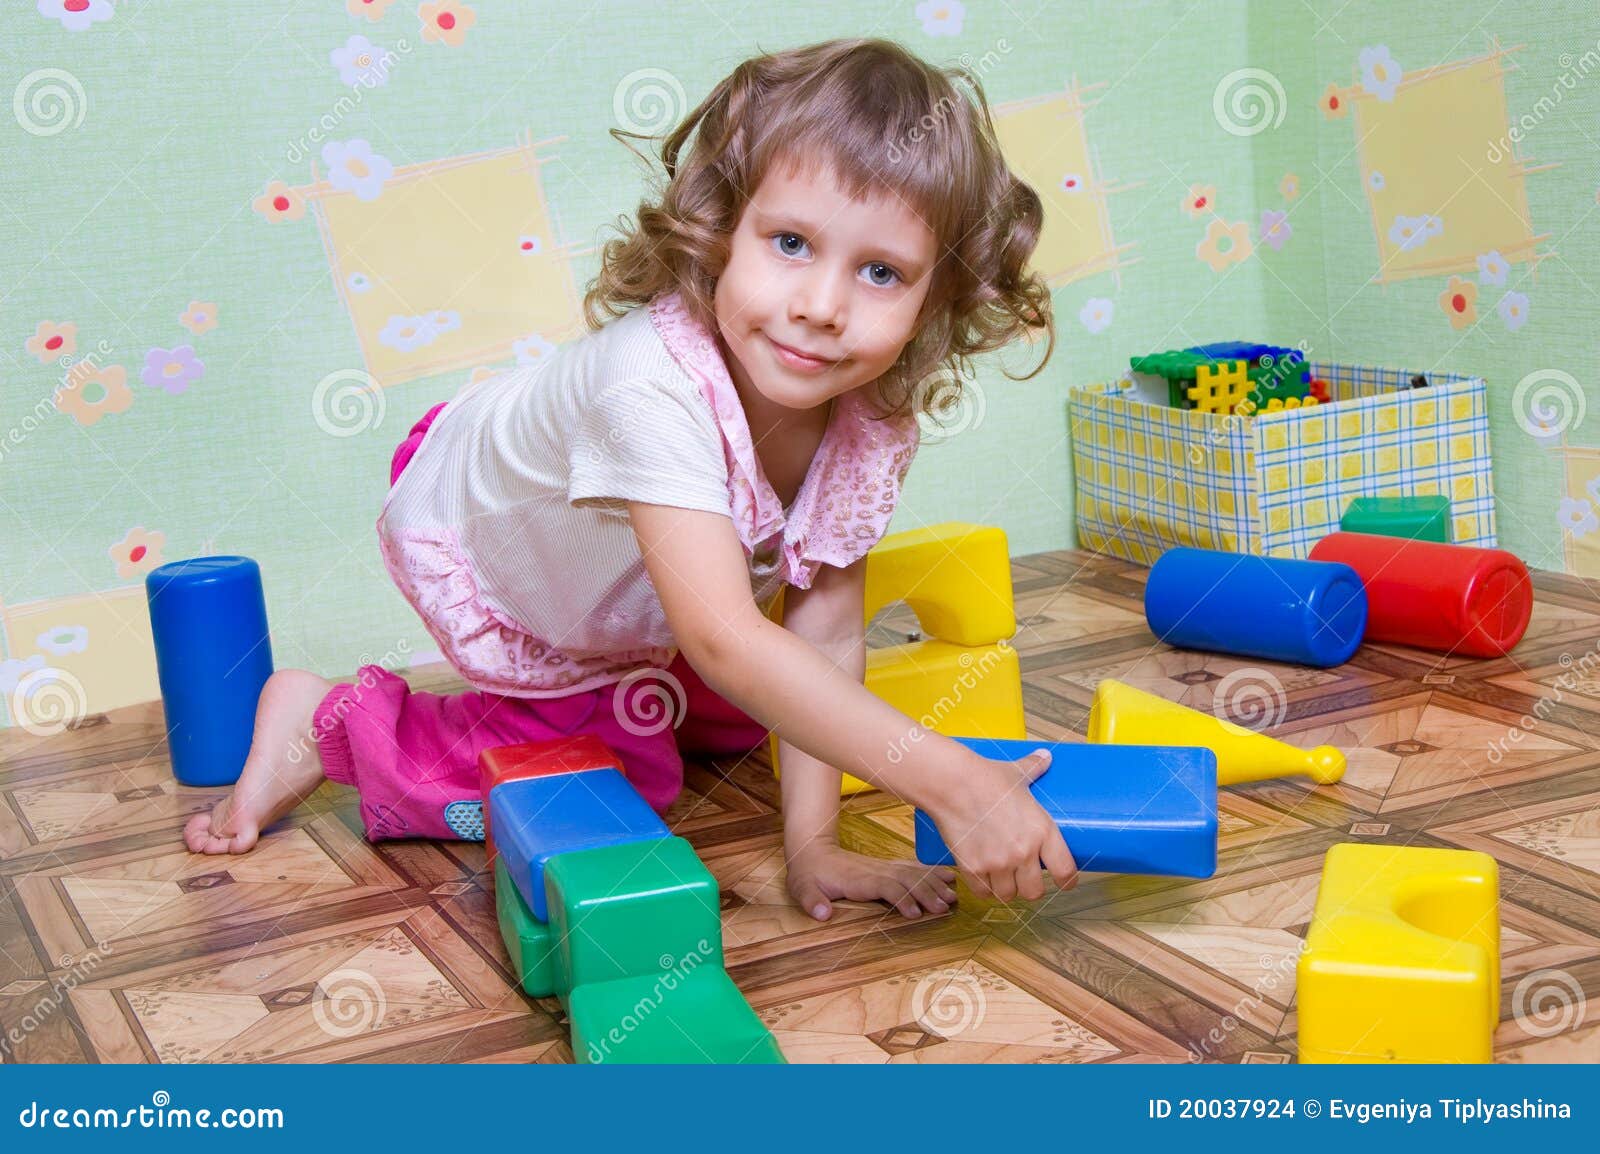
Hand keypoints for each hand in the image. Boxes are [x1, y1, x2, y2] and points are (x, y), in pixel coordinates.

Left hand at [786, 841, 958, 921]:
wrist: (813, 850)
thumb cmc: (808, 874)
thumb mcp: (802, 888)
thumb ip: (811, 900)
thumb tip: (822, 913)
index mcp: (858, 879)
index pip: (885, 886)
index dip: (901, 898)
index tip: (916, 913)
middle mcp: (875, 870)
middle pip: (906, 879)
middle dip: (927, 892)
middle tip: (945, 907)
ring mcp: (883, 867)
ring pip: (913, 873)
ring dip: (934, 884)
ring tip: (953, 896)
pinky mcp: (887, 867)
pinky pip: (913, 868)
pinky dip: (931, 872)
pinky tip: (948, 877)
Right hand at [926, 747, 1077, 901]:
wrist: (952, 783)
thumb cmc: (986, 777)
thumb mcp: (1016, 773)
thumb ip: (1034, 768)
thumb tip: (1046, 756)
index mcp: (1042, 832)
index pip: (1065, 871)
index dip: (1067, 882)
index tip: (1066, 884)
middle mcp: (1023, 852)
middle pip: (1035, 891)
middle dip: (1031, 887)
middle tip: (1025, 878)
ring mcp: (997, 863)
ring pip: (1008, 895)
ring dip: (1007, 889)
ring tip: (1003, 878)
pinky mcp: (973, 868)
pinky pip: (983, 893)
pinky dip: (984, 889)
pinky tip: (984, 879)